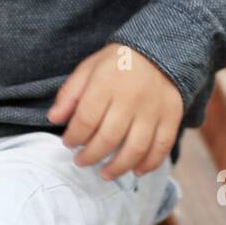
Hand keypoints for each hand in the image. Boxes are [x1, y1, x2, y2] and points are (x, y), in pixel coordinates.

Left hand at [46, 42, 182, 179]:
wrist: (159, 50)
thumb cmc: (117, 62)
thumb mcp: (88, 68)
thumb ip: (70, 93)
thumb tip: (54, 118)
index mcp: (106, 85)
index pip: (86, 120)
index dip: (74, 137)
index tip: (68, 143)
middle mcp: (131, 100)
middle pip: (108, 139)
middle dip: (90, 156)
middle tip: (81, 162)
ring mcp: (153, 110)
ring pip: (135, 149)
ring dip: (118, 167)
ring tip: (104, 174)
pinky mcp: (172, 117)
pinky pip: (161, 147)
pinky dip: (149, 164)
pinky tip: (136, 170)